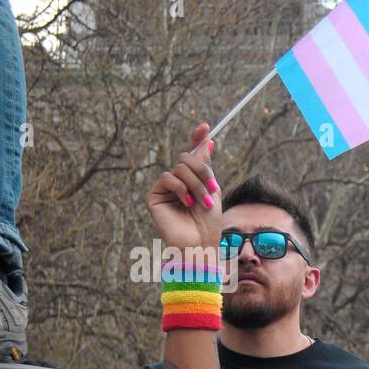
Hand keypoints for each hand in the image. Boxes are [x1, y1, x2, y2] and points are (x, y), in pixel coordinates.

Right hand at [145, 122, 220, 251]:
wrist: (200, 242)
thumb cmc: (208, 221)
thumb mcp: (211, 189)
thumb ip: (206, 166)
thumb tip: (207, 141)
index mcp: (192, 178)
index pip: (191, 153)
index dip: (196, 138)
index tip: (204, 126)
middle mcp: (178, 180)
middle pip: (186, 157)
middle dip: (202, 171)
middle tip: (213, 188)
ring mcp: (165, 187)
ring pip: (179, 168)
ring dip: (196, 185)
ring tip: (203, 203)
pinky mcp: (155, 195)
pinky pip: (167, 177)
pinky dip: (181, 188)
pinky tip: (186, 203)